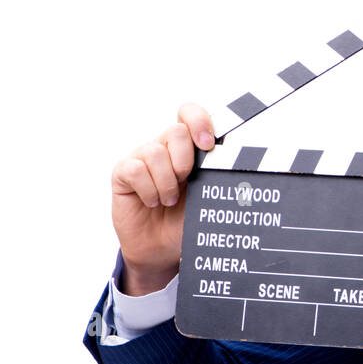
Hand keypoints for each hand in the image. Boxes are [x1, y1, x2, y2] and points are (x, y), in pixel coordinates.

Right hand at [111, 103, 213, 295]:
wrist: (161, 249)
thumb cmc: (186, 221)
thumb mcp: (207, 198)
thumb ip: (216, 176)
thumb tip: (239, 162)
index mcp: (188, 148)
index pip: (189, 114)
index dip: (199, 121)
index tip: (208, 145)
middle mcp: (164, 147)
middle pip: (176, 130)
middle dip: (186, 161)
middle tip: (186, 183)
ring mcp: (142, 158)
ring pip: (155, 151)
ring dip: (167, 183)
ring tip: (168, 200)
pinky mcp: (123, 172)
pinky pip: (136, 169)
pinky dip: (148, 190)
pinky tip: (152, 202)